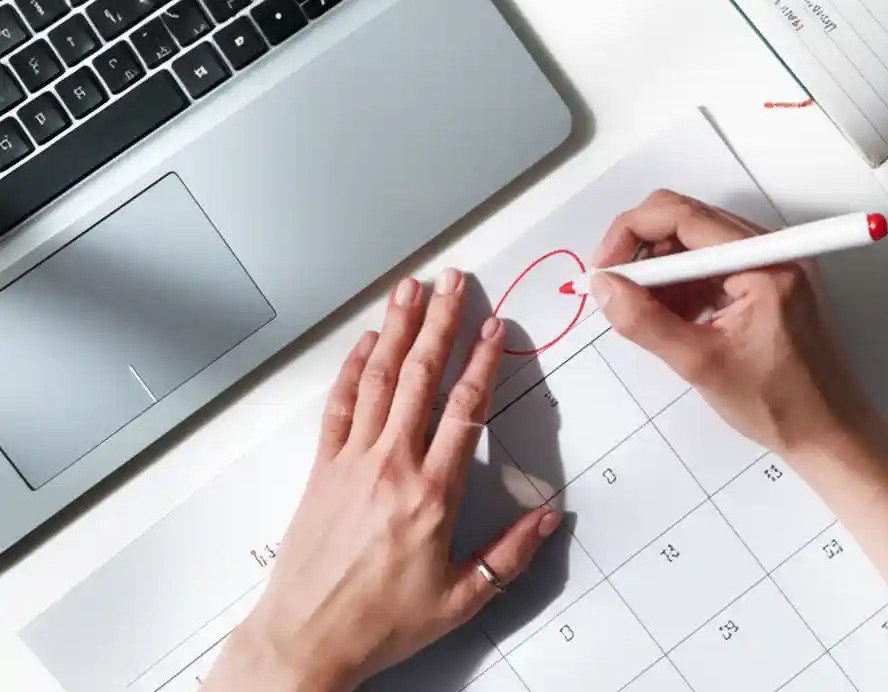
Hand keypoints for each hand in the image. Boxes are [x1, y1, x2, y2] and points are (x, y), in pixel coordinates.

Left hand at [204, 272, 562, 691]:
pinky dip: (353, 367)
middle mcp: (391, 466)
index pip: (464, 408)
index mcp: (432, 494)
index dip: (482, 359)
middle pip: (420, 377)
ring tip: (412, 290)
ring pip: (379, 379)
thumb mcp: (461, 599)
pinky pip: (339, 405)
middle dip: (442, 322)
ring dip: (398, 329)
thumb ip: (509, 555)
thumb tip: (548, 519)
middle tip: (456, 282)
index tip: (494, 326)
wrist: (306, 638)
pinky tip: (367, 341)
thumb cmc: (379, 622)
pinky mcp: (322, 469)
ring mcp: (351, 462)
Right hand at [594, 193, 887, 584]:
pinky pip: (714, 267)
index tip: (600, 270)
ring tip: (643, 315)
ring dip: (662, 271)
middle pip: (688, 220)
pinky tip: (672, 321)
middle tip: (613, 290)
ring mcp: (773, 264)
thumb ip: (645, 321)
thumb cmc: (778, 404)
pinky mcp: (770, 283)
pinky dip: (685, 287)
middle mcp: (772, 249)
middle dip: (643, 251)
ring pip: (697, 243)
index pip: (682, 215)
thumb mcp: (700, 364)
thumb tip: (601, 286)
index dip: (630, 233)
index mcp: (763, 261)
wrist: (830, 434)